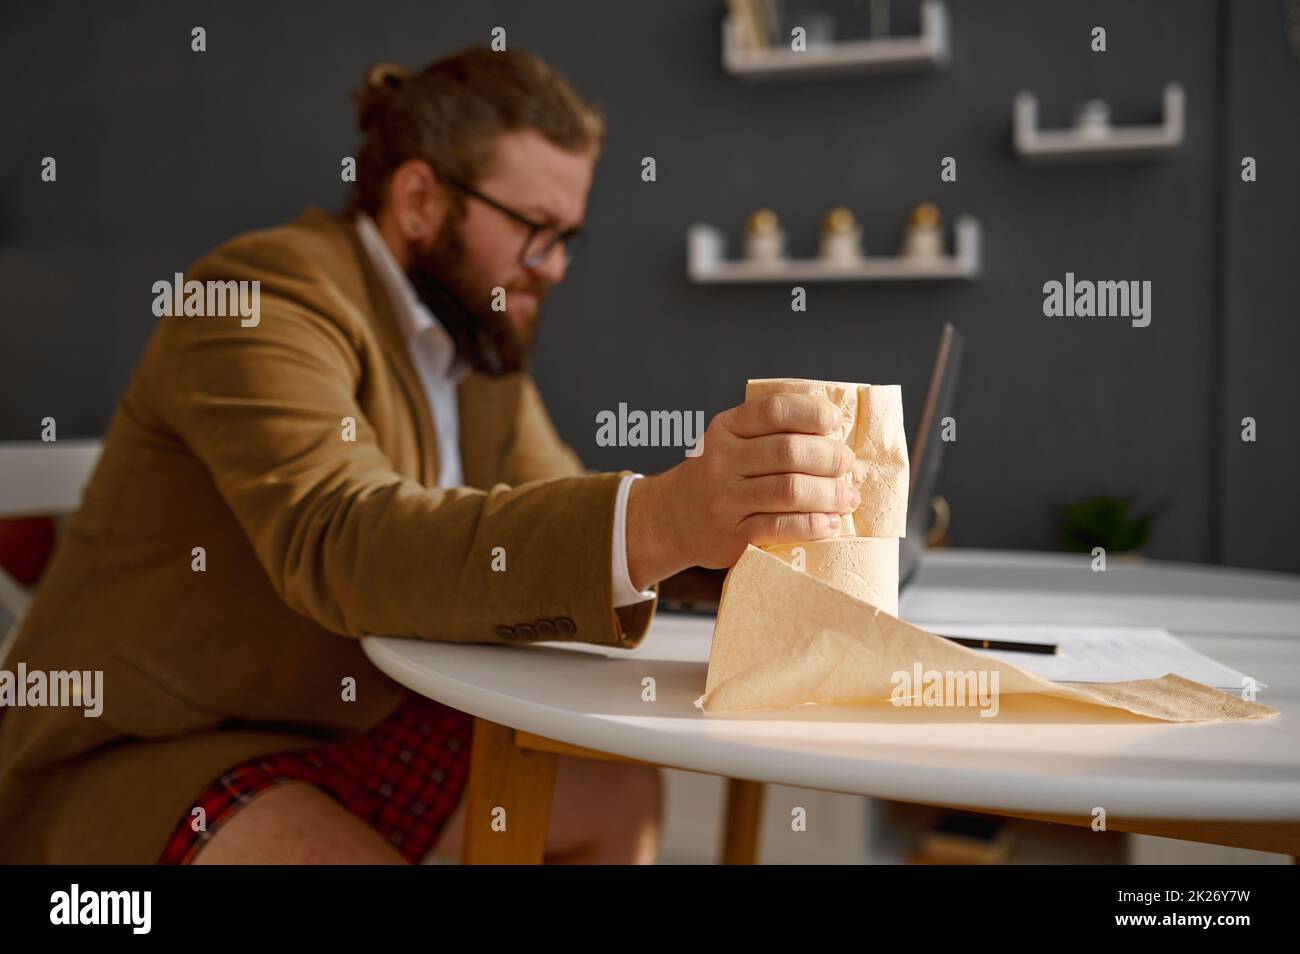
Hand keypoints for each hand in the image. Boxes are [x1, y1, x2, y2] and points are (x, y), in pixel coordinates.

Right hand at [626, 394, 858, 588]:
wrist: (672, 518)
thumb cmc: (718, 476)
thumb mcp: (731, 441)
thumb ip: (771, 432)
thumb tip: (834, 431)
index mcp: (727, 429)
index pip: (774, 410)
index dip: (811, 412)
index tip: (834, 421)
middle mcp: (722, 460)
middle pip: (788, 451)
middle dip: (829, 457)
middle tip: (846, 465)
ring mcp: (725, 499)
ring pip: (789, 491)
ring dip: (829, 494)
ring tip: (847, 497)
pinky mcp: (732, 535)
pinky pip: (779, 528)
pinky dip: (812, 525)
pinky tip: (830, 523)